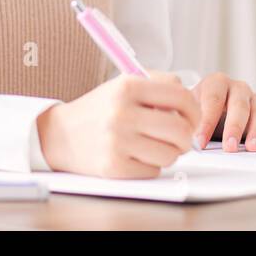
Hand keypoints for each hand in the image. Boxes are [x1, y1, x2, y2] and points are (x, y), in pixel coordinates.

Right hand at [35, 73, 199, 178]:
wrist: (60, 135)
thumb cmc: (99, 110)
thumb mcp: (123, 85)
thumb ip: (158, 86)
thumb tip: (191, 105)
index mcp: (127, 86)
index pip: (181, 97)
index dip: (194, 110)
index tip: (192, 118)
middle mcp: (122, 112)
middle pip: (180, 129)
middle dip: (185, 137)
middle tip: (180, 139)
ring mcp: (117, 141)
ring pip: (170, 154)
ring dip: (168, 153)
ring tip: (154, 146)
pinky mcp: (114, 167)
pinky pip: (153, 171)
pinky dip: (150, 166)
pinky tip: (136, 157)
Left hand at [190, 72, 255, 151]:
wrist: (212, 104)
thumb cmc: (200, 107)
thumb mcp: (188, 106)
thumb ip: (183, 115)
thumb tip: (175, 129)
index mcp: (216, 82)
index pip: (212, 100)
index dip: (206, 121)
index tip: (199, 141)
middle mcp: (238, 88)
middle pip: (239, 106)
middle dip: (234, 128)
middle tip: (229, 147)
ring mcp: (254, 99)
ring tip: (251, 148)